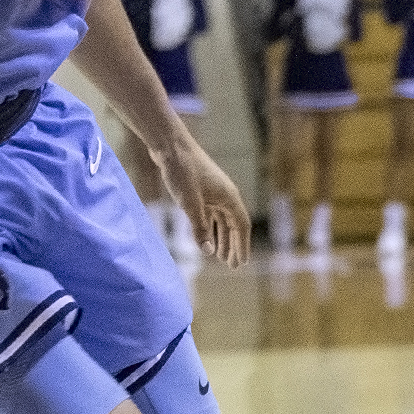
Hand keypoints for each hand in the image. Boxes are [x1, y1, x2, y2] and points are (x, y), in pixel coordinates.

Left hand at [154, 135, 250, 267]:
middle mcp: (225, 196)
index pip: (242, 226)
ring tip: (220, 257)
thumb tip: (208, 251)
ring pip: (222, 221)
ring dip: (222, 239)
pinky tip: (206, 238)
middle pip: (234, 225)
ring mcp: (214, 193)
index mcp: (229, 197)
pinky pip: (211, 215)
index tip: (242, 263)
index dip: (243, 246)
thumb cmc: (183, 172)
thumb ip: (200, 228)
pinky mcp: (202, 192)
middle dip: (234, 246)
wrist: (171, 147)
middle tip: (232, 266)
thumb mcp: (190, 203)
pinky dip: (210, 229)